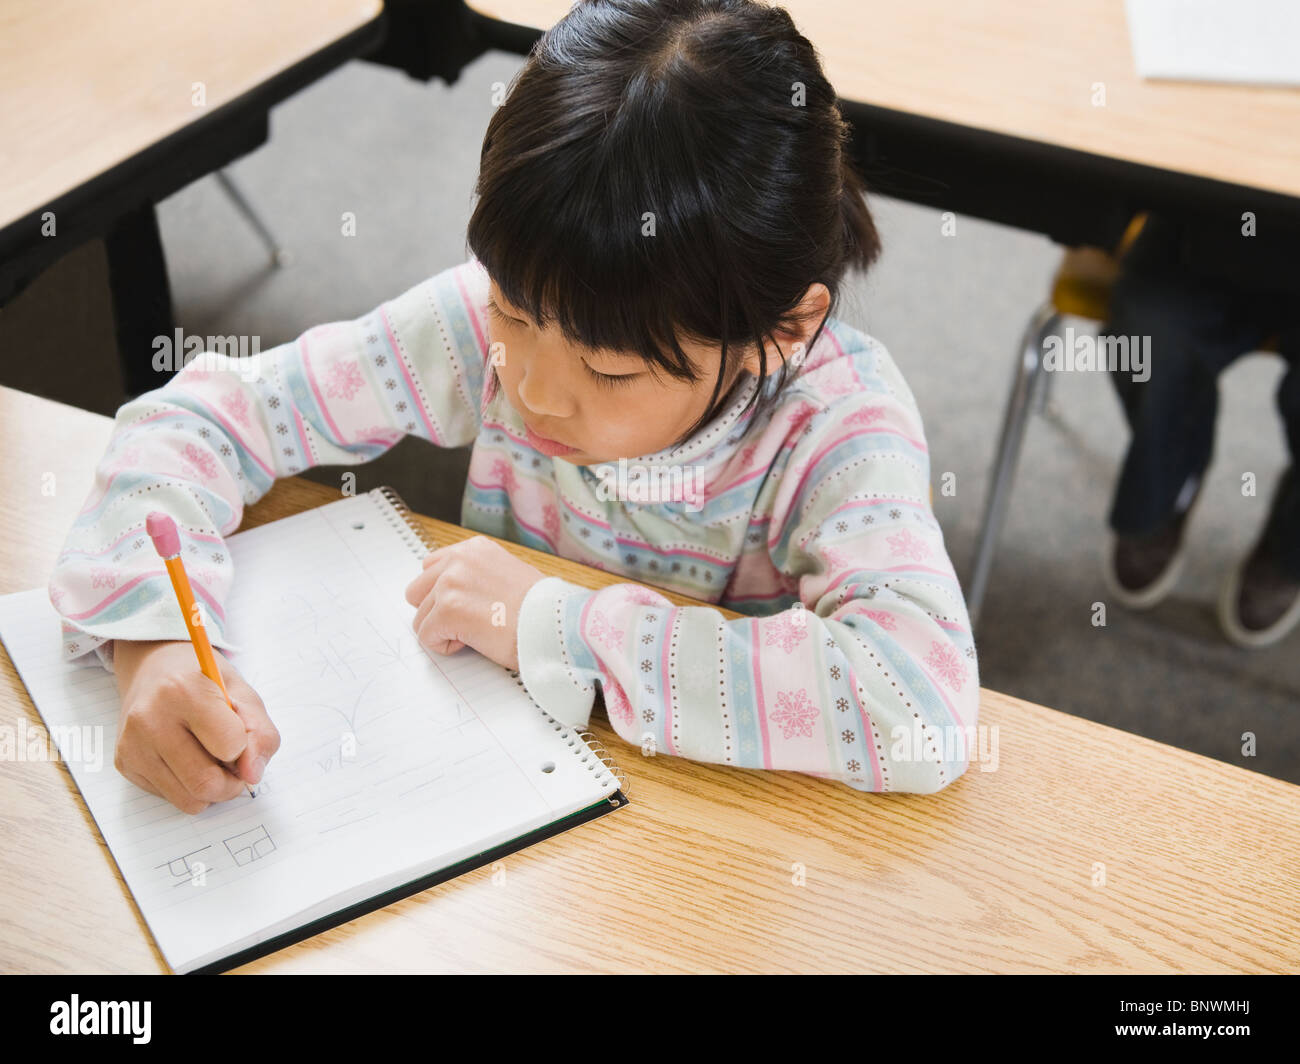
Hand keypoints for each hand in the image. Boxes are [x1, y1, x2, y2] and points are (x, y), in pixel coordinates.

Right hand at [111, 640, 279, 813]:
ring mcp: (133, 744)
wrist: (155, 670)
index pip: (230, 746)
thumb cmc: (205, 683)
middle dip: (231, 783)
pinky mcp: (125, 763)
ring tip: (210, 760)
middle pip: (206, 783)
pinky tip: (185, 759)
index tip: (240, 736)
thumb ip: (261, 734)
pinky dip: (188, 787)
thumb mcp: (244, 695)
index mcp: (185, 690)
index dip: (244, 747)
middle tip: (233, 764)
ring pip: (188, 800)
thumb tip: (252, 775)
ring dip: (211, 790)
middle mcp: (151, 718)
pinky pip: (170, 798)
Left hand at [404, 536, 544, 670]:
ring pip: (421, 618)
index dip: (444, 593)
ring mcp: (450, 584)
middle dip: (436, 611)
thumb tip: (460, 594)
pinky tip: (476, 641)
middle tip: (469, 621)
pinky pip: (427, 637)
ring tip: (479, 631)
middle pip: (417, 592)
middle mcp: (459, 560)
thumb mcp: (508, 574)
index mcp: (475, 549)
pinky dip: (447, 646)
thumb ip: (477, 576)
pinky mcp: (447, 611)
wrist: (556, 624)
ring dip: (445, 630)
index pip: (431, 568)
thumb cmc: (541, 608)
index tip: (466, 606)